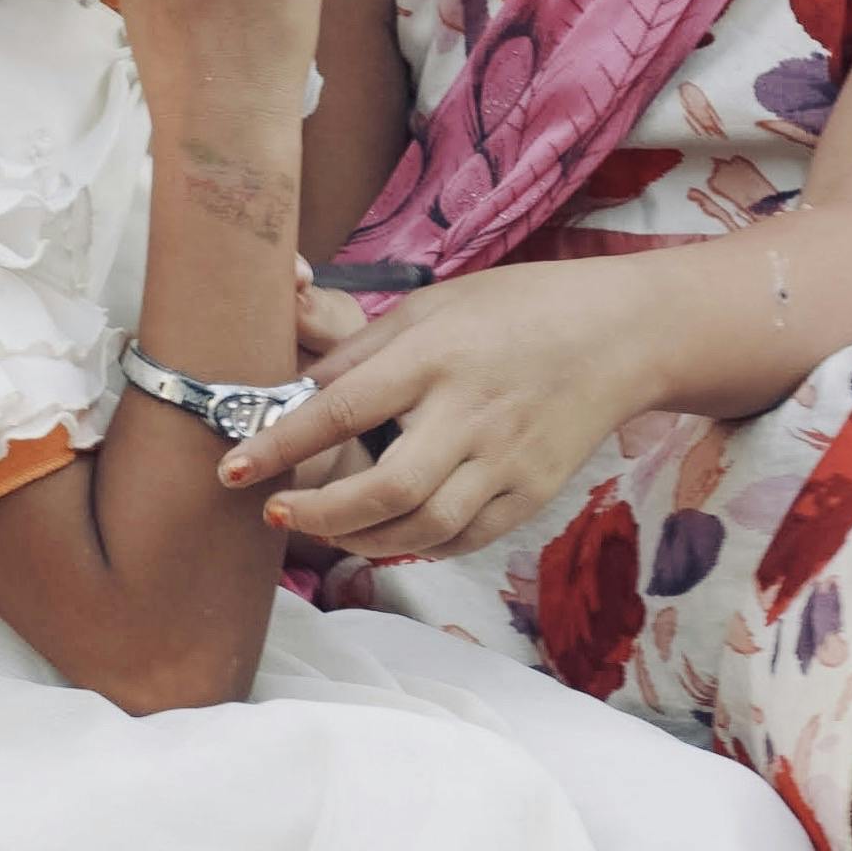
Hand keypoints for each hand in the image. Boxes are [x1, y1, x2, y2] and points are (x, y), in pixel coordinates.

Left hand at [218, 259, 649, 559]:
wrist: (620, 334)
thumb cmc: (514, 309)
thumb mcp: (431, 304)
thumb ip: (361, 350)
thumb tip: (294, 388)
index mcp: (436, 355)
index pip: (342, 408)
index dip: (279, 445)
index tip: (231, 470)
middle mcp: (470, 413)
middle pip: (386, 488)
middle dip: (320, 514)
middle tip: (278, 515)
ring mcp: (507, 459)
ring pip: (424, 527)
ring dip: (362, 540)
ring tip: (328, 527)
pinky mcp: (532, 492)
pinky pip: (464, 539)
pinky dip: (416, 545)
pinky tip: (389, 532)